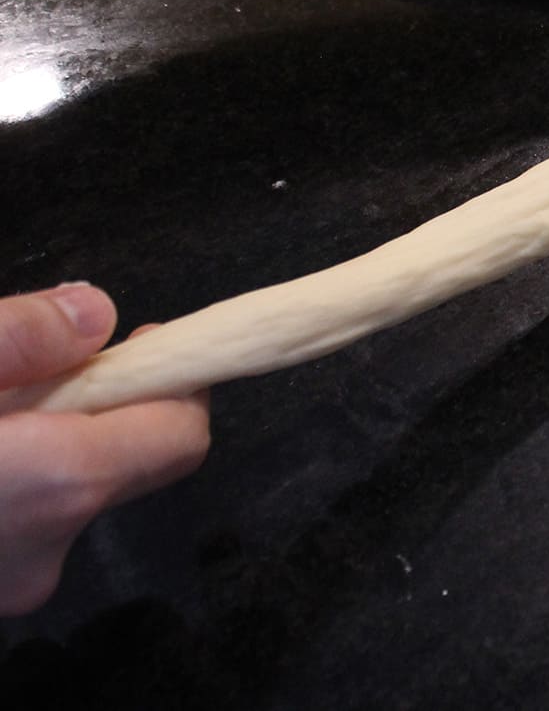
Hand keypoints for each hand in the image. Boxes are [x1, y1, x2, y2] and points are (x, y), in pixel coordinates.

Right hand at [0, 285, 209, 615]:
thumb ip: (22, 338)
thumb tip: (97, 313)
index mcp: (57, 484)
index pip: (182, 434)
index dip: (175, 382)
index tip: (141, 346)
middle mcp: (49, 549)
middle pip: (127, 462)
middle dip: (104, 407)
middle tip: (49, 371)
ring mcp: (14, 582)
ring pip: (68, 490)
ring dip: (50, 444)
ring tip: (3, 409)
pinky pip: (24, 520)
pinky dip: (14, 480)